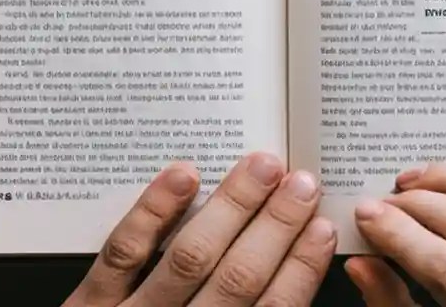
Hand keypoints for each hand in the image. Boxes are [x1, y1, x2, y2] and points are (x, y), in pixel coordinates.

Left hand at [62, 151, 335, 306]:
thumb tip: (293, 277)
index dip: (301, 269)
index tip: (323, 227)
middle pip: (237, 279)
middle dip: (276, 226)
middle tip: (302, 182)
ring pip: (188, 258)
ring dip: (231, 207)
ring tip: (260, 167)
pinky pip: (122, 255)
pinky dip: (154, 212)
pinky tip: (184, 176)